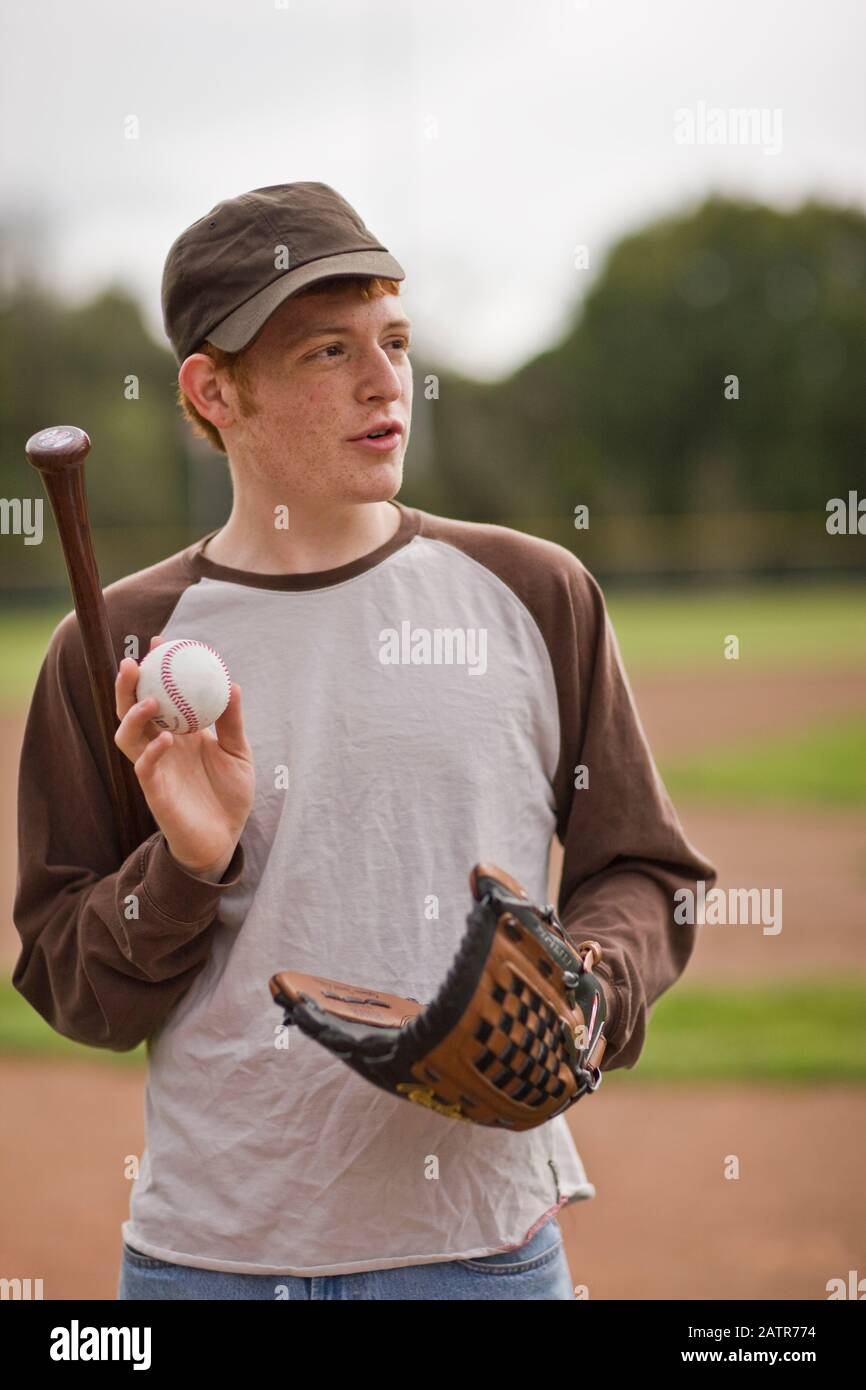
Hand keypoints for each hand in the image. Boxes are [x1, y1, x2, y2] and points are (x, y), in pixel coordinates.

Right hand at [114, 636, 254, 878]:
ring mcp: (154, 768)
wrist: (226, 838)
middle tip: (135, 662)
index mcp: (178, 732)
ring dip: (133, 716)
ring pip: (126, 737)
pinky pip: (144, 769)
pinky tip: (167, 740)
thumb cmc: (230, 794)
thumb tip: (233, 684)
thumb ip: (232, 722)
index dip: (156, 669)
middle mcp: (160, 746)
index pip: (159, 694)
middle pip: (131, 710)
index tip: (162, 642)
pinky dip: (152, 752)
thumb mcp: (238, 752)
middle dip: (128, 685)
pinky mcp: (154, 793)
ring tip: (150, 700)